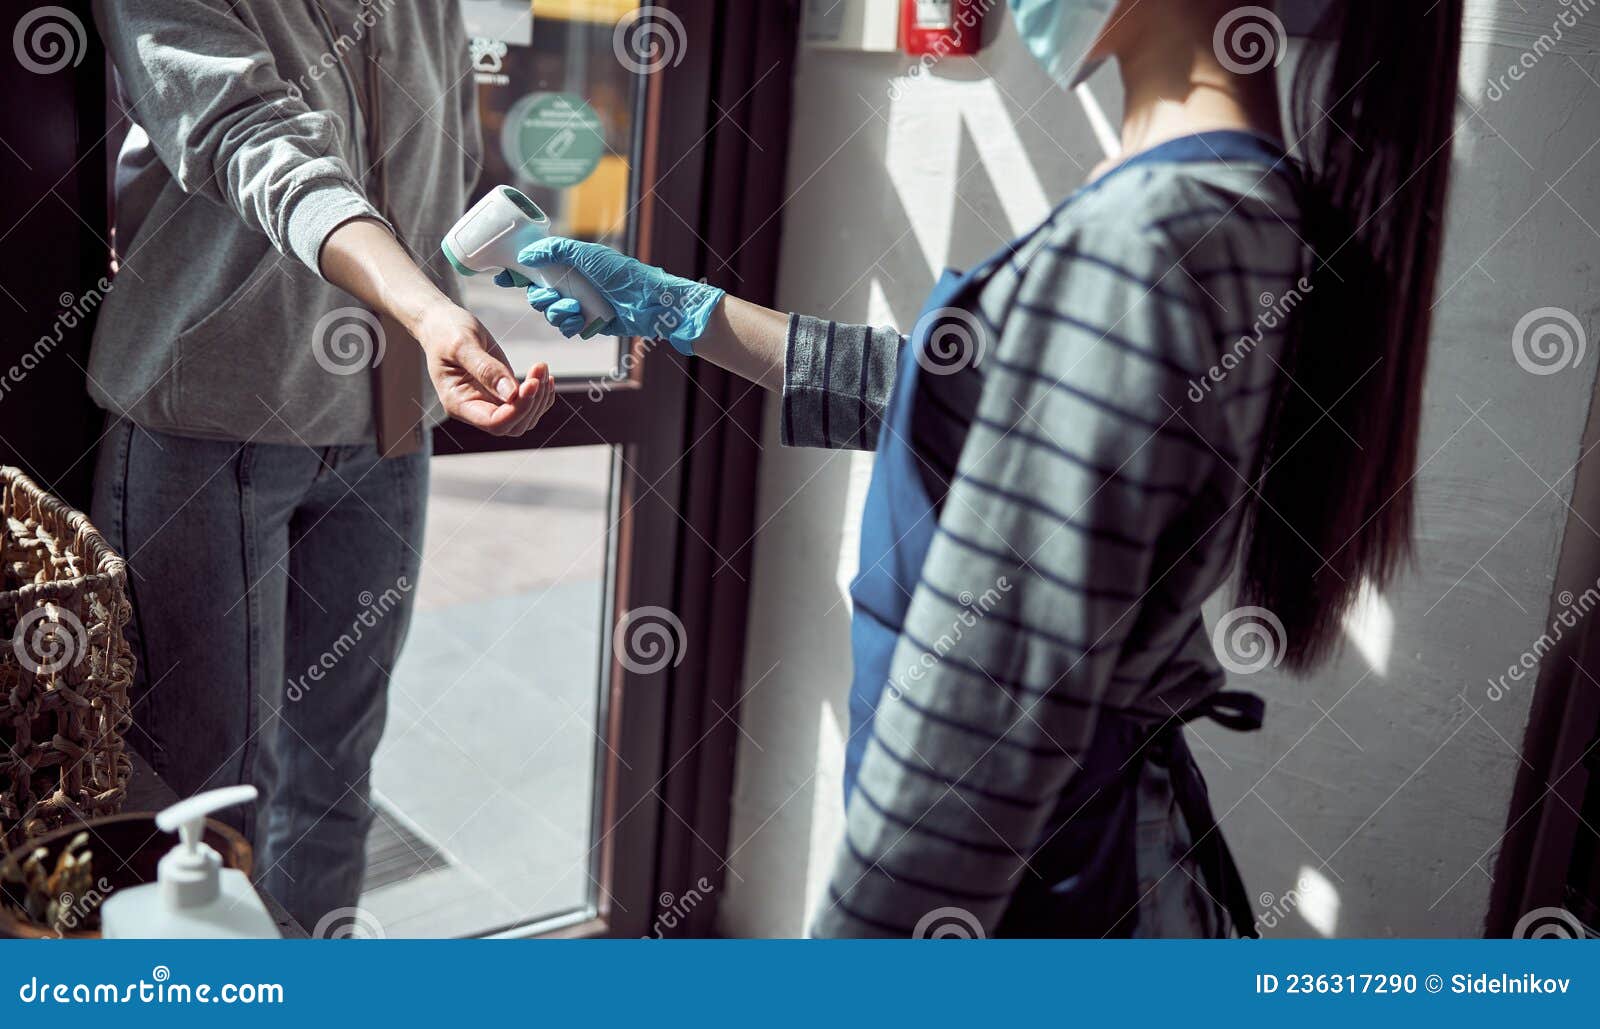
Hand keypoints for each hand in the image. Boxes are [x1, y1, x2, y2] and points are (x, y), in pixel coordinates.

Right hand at [414, 302, 554, 435]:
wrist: (442, 325)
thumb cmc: (446, 332)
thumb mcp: (462, 345)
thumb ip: (485, 369)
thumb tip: (511, 394)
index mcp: (459, 403)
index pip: (494, 423)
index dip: (518, 409)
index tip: (531, 383)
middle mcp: (475, 409)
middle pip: (513, 425)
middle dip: (532, 401)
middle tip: (539, 370)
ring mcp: (490, 402)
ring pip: (524, 418)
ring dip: (540, 397)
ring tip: (541, 368)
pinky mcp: (503, 393)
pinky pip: (528, 406)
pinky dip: (541, 394)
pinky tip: (544, 375)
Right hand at [494, 237, 724, 355]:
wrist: (647, 301)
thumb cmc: (620, 273)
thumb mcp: (586, 254)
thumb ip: (555, 250)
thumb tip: (527, 255)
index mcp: (568, 266)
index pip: (534, 269)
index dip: (515, 273)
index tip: (499, 277)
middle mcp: (571, 285)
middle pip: (537, 295)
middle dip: (540, 299)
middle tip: (551, 297)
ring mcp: (579, 305)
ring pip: (550, 314)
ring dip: (558, 313)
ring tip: (575, 309)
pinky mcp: (588, 324)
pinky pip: (567, 328)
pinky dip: (571, 324)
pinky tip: (583, 319)